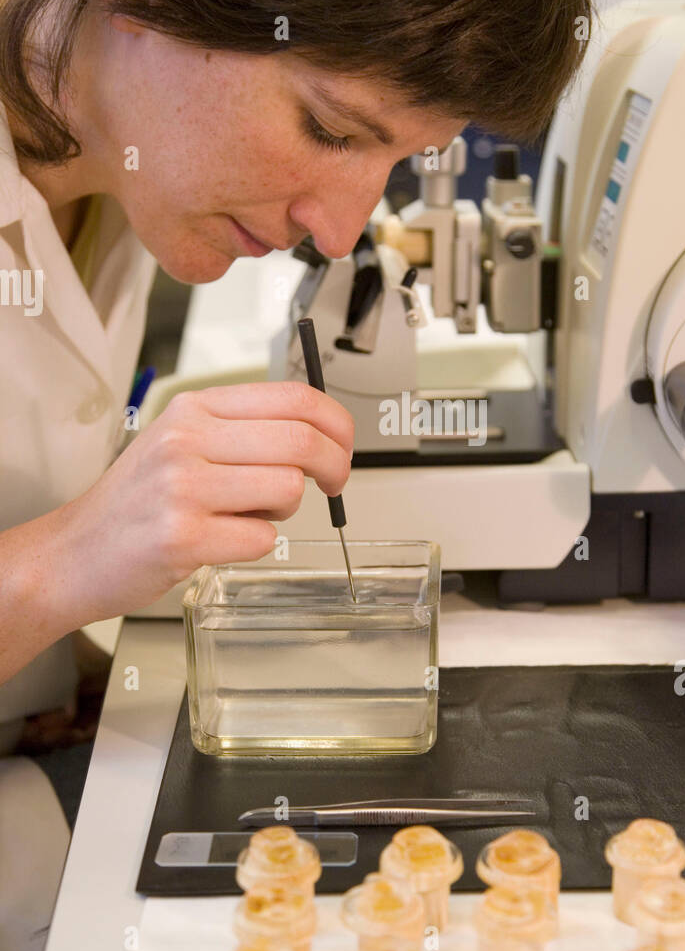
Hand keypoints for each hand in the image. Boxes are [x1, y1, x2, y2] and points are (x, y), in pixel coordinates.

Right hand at [43, 381, 353, 630]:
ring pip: (288, 490)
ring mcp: (183, 488)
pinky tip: (219, 541)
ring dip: (284, 512)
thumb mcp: (181, 442)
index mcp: (194, 409)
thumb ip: (243, 431)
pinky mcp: (183, 538)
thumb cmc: (136, 502)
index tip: (344, 446)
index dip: (337, 422)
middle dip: (335, 467)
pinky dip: (254, 545)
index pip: (293, 396)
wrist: (73, 553)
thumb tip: (320, 432)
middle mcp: (187, 440)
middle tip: (333, 485)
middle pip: (302, 441)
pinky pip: (262, 539)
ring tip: (246, 516)